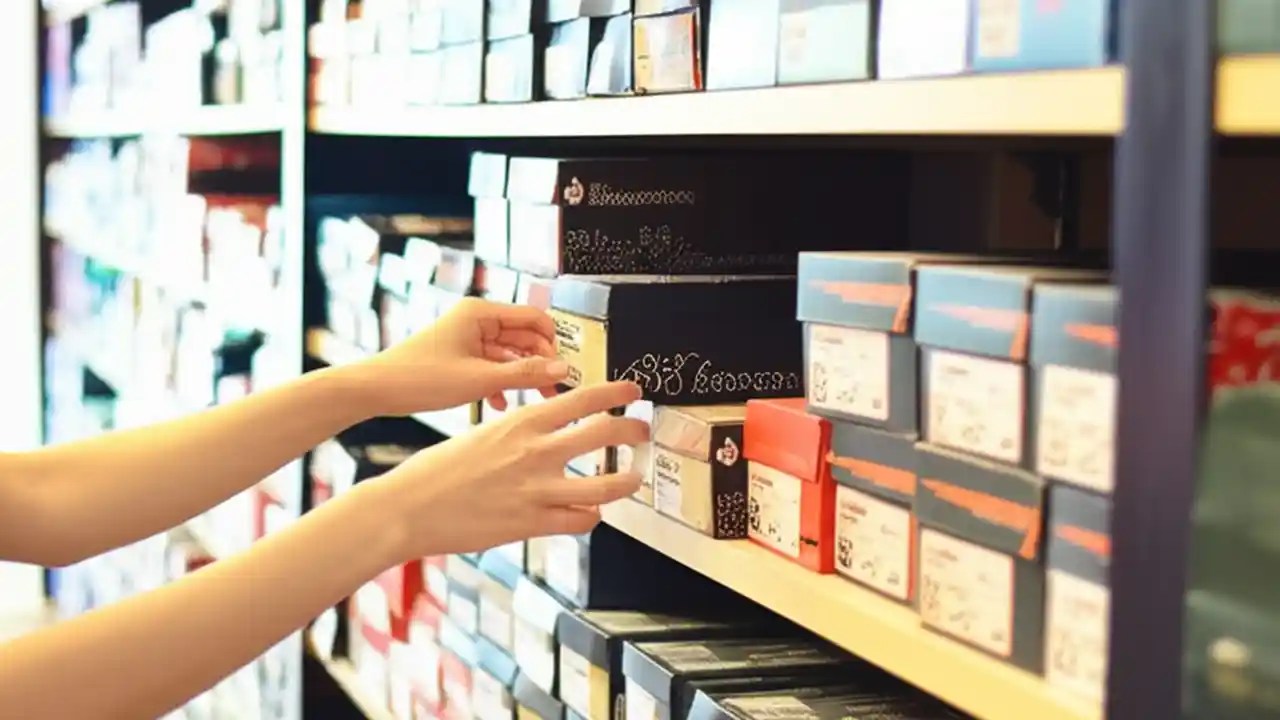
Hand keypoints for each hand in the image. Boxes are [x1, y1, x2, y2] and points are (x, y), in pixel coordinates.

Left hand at [352, 298, 567, 415]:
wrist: (377, 389)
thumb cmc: (419, 377)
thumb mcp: (479, 379)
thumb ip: (525, 374)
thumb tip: (561, 369)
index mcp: (480, 312)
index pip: (534, 318)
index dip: (553, 343)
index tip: (565, 369)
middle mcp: (475, 319)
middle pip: (523, 336)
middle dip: (540, 362)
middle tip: (555, 390)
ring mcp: (467, 337)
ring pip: (508, 353)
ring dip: (521, 376)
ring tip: (534, 400)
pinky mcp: (459, 355)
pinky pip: (490, 364)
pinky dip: (499, 381)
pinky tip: (500, 403)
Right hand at [375, 381, 647, 556]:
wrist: (408, 508)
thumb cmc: (437, 470)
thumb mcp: (482, 434)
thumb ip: (519, 433)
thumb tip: (544, 432)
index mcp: (521, 423)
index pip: (583, 398)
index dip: (616, 393)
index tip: (633, 391)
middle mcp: (535, 452)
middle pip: (605, 433)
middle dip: (633, 430)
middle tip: (643, 432)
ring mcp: (537, 491)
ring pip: (605, 484)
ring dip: (627, 479)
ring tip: (634, 477)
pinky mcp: (531, 525)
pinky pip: (581, 521)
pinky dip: (592, 516)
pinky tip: (591, 512)